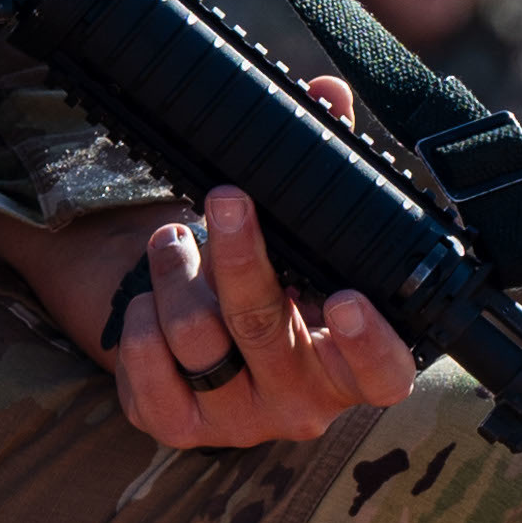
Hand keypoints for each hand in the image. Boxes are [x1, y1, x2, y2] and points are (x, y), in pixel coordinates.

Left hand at [0, 86, 420, 452]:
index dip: (370, 344)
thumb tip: (325, 94)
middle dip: (239, 255)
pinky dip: (139, 324)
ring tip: (172, 241)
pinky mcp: (176, 428)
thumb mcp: (306, 237)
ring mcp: (238, 422)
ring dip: (176, 273)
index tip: (348, 298)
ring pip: (197, 341)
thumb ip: (324, 170)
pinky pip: (147, 374)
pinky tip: (148, 299)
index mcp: (351, 365)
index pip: (381, 375)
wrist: (211, 337)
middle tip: (225, 198)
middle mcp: (301, 404)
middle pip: (263, 330)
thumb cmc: (277, 281)